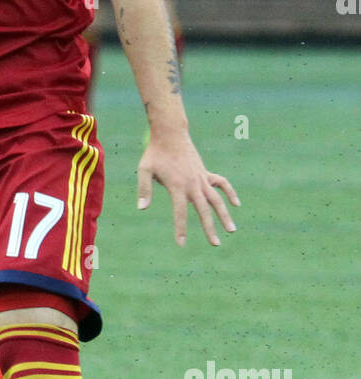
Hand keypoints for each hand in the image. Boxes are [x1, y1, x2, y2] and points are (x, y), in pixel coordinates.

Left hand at [137, 132, 239, 246]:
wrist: (170, 134)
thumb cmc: (155, 153)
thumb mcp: (144, 170)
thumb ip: (144, 189)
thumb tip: (142, 208)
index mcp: (177, 186)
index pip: (180, 212)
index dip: (180, 229)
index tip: (181, 244)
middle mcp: (192, 184)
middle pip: (203, 210)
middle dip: (209, 228)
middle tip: (215, 244)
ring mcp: (201, 178)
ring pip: (216, 199)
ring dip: (224, 215)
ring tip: (231, 230)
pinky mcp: (205, 173)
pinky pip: (221, 184)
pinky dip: (230, 193)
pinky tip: (236, 204)